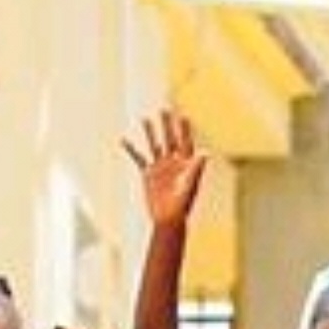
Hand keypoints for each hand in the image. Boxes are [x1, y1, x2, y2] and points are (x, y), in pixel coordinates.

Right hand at [124, 108, 207, 228]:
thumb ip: (197, 168)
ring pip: (154, 145)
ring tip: (144, 118)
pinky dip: (131, 149)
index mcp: (186, 165)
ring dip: (150, 132)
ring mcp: (160, 168)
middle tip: (164, 109)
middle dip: (167, 125)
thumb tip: (205, 153)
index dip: (185, 130)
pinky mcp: (148, 174)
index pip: (186, 143)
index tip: (183, 116)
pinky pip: (138, 158)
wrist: (168, 219)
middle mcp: (174, 163)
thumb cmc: (182, 205)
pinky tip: (122, 139)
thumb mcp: (190, 184)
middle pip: (170, 139)